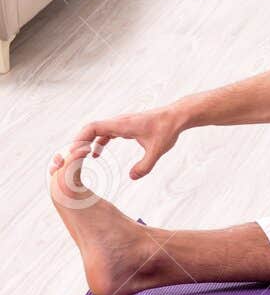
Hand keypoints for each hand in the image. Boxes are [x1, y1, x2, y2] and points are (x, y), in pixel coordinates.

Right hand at [51, 104, 183, 180]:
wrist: (175, 116)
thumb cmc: (167, 130)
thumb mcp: (157, 150)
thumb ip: (145, 165)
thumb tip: (132, 177)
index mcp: (121, 125)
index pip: (93, 128)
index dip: (80, 139)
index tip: (72, 152)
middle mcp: (117, 122)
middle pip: (89, 129)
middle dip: (77, 142)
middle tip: (68, 159)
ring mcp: (120, 124)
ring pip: (96, 131)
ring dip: (86, 142)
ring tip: (77, 158)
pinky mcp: (125, 127)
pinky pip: (105, 133)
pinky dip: (97, 142)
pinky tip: (96, 154)